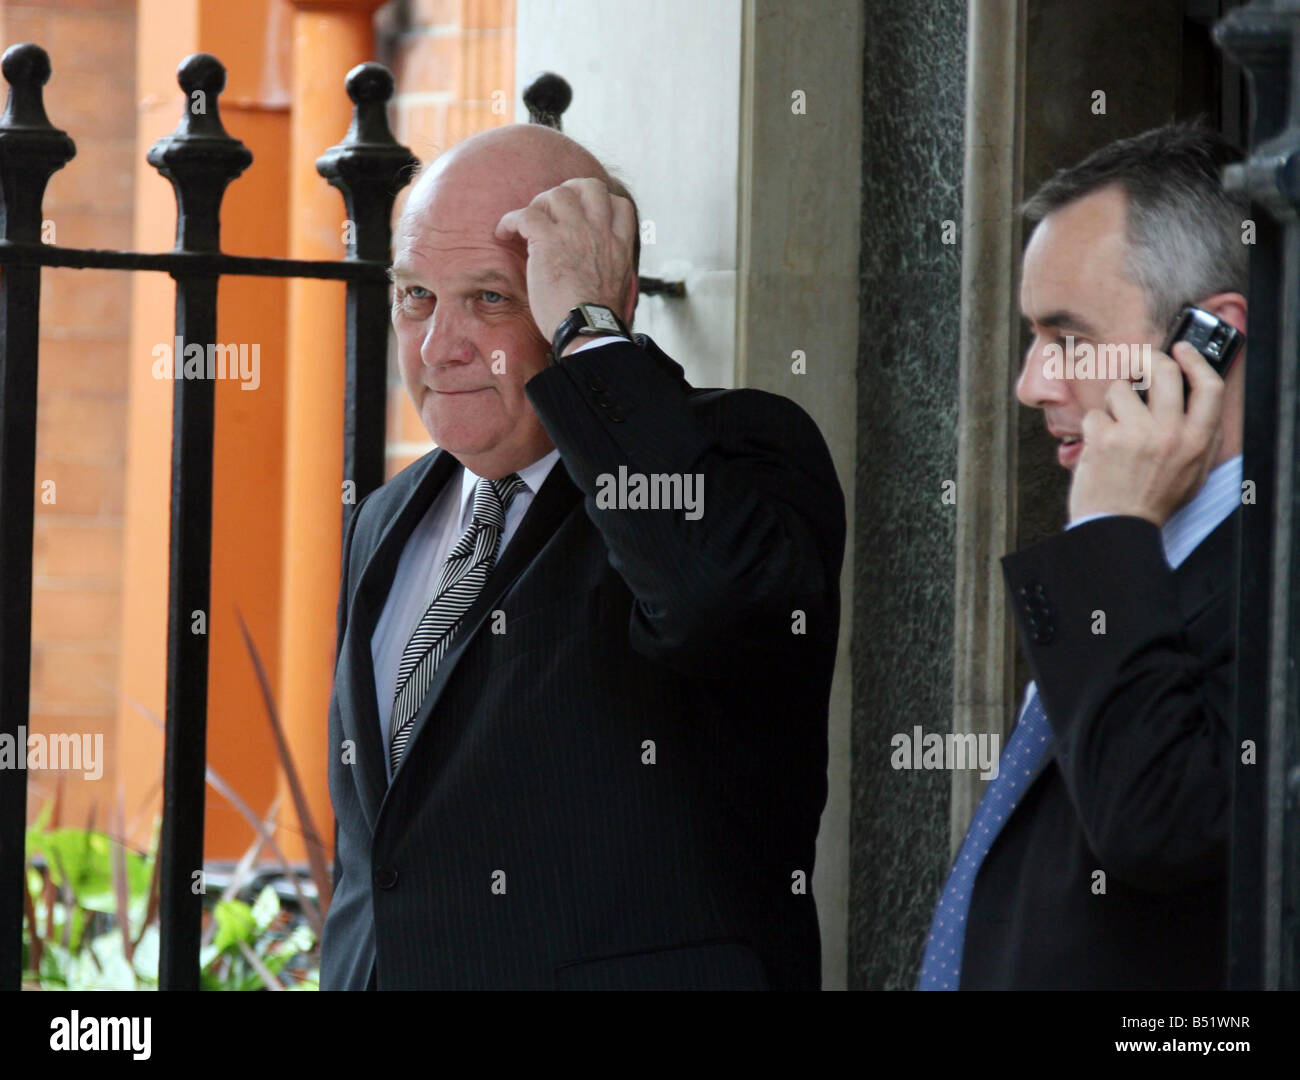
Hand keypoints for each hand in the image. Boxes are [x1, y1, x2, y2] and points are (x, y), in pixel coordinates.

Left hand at [494, 177, 635, 344]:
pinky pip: (525, 214)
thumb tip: (597, 269)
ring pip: (555, 195)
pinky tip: (504, 234)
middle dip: (567, 193)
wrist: (589, 328)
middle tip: (550, 211)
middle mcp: (600, 231)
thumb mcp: (618, 284)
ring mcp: (575, 232)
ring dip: (538, 205)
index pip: (618, 203)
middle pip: (587, 187)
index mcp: (619, 243)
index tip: (583, 213)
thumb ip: (610, 266)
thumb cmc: (597, 318)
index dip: (599, 202)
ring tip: (527, 225)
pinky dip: (510, 221)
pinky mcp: (549, 240)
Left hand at [1068, 342, 1224, 526]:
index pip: (1208, 386)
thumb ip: (1199, 432)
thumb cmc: (1153, 499)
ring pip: (1121, 390)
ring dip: (1113, 403)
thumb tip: (1195, 392)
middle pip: (1164, 371)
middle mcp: (1171, 433)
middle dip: (1146, 359)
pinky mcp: (1105, 438)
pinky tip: (1099, 448)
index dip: (1194, 360)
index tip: (1182, 349)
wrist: (1119, 527)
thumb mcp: (1194, 470)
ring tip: (1114, 429)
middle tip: (1136, 362)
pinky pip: (1096, 413)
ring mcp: (1137, 434)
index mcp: (1198, 440)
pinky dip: (1094, 427)